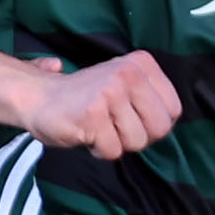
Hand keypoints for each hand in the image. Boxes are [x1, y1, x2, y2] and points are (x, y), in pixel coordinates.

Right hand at [19, 50, 180, 158]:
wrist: (40, 97)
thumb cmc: (87, 98)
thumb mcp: (125, 86)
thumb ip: (150, 100)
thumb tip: (168, 124)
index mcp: (141, 64)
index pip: (174, 110)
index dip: (154, 124)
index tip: (132, 117)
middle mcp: (128, 73)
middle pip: (160, 128)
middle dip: (139, 137)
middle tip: (115, 126)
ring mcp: (110, 93)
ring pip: (137, 142)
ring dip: (117, 143)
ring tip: (99, 126)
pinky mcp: (93, 115)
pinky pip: (113, 151)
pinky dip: (99, 150)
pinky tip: (86, 132)